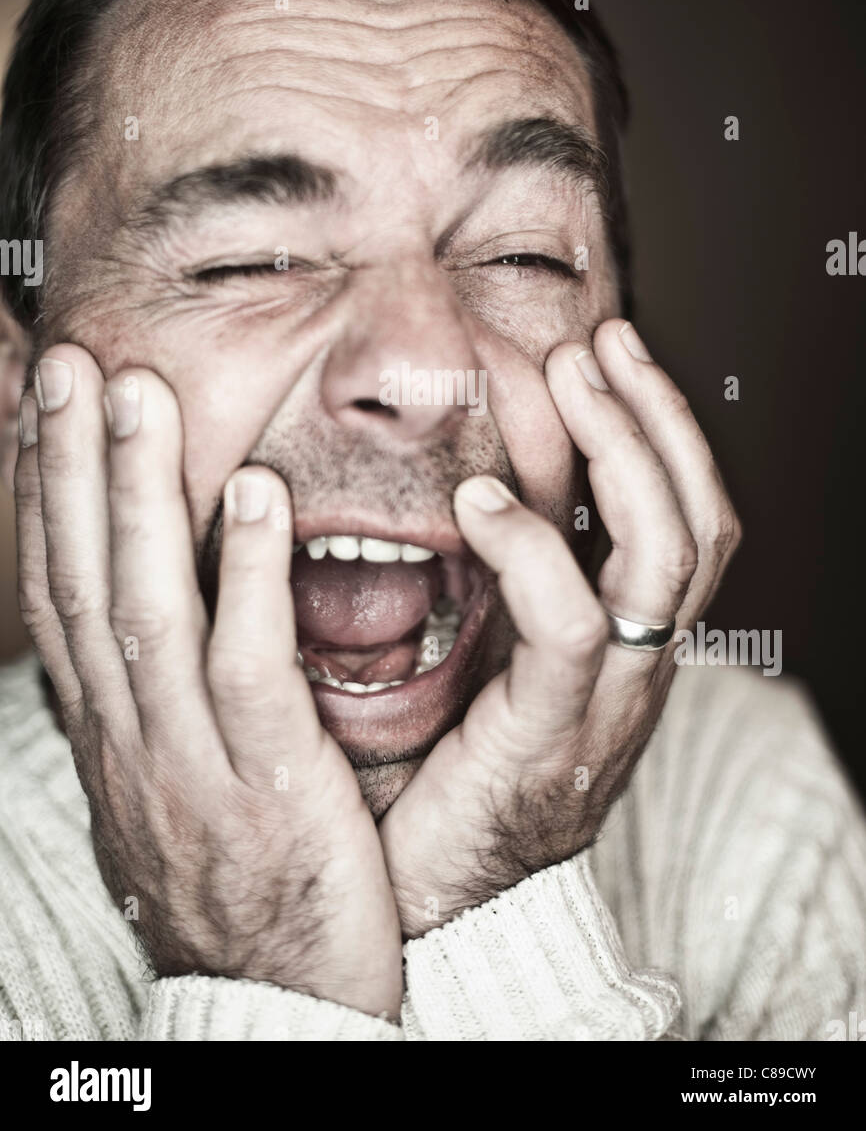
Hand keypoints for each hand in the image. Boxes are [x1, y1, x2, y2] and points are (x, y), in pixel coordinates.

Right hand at [15, 344, 402, 1017]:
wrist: (277, 1007)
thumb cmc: (236, 884)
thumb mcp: (171, 789)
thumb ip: (159, 702)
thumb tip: (147, 629)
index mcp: (111, 732)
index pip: (59, 596)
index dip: (43, 500)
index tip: (43, 413)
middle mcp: (130, 736)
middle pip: (83, 582)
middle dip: (71, 469)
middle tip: (75, 364)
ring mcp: (189, 759)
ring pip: (145, 608)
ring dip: (136, 496)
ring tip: (140, 394)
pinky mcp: (268, 783)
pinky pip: (246, 667)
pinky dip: (243, 577)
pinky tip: (253, 495)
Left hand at [379, 317, 740, 936]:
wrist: (431, 897)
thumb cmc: (445, 765)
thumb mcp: (493, 654)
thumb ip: (506, 577)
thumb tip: (477, 472)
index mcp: (629, 645)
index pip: (690, 523)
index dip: (666, 430)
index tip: (612, 351)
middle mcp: (639, 668)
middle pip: (700, 525)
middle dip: (659, 419)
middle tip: (601, 343)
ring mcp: (605, 702)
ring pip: (663, 558)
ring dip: (623, 453)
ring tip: (569, 382)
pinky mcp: (547, 734)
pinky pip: (570, 625)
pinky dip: (532, 548)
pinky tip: (480, 500)